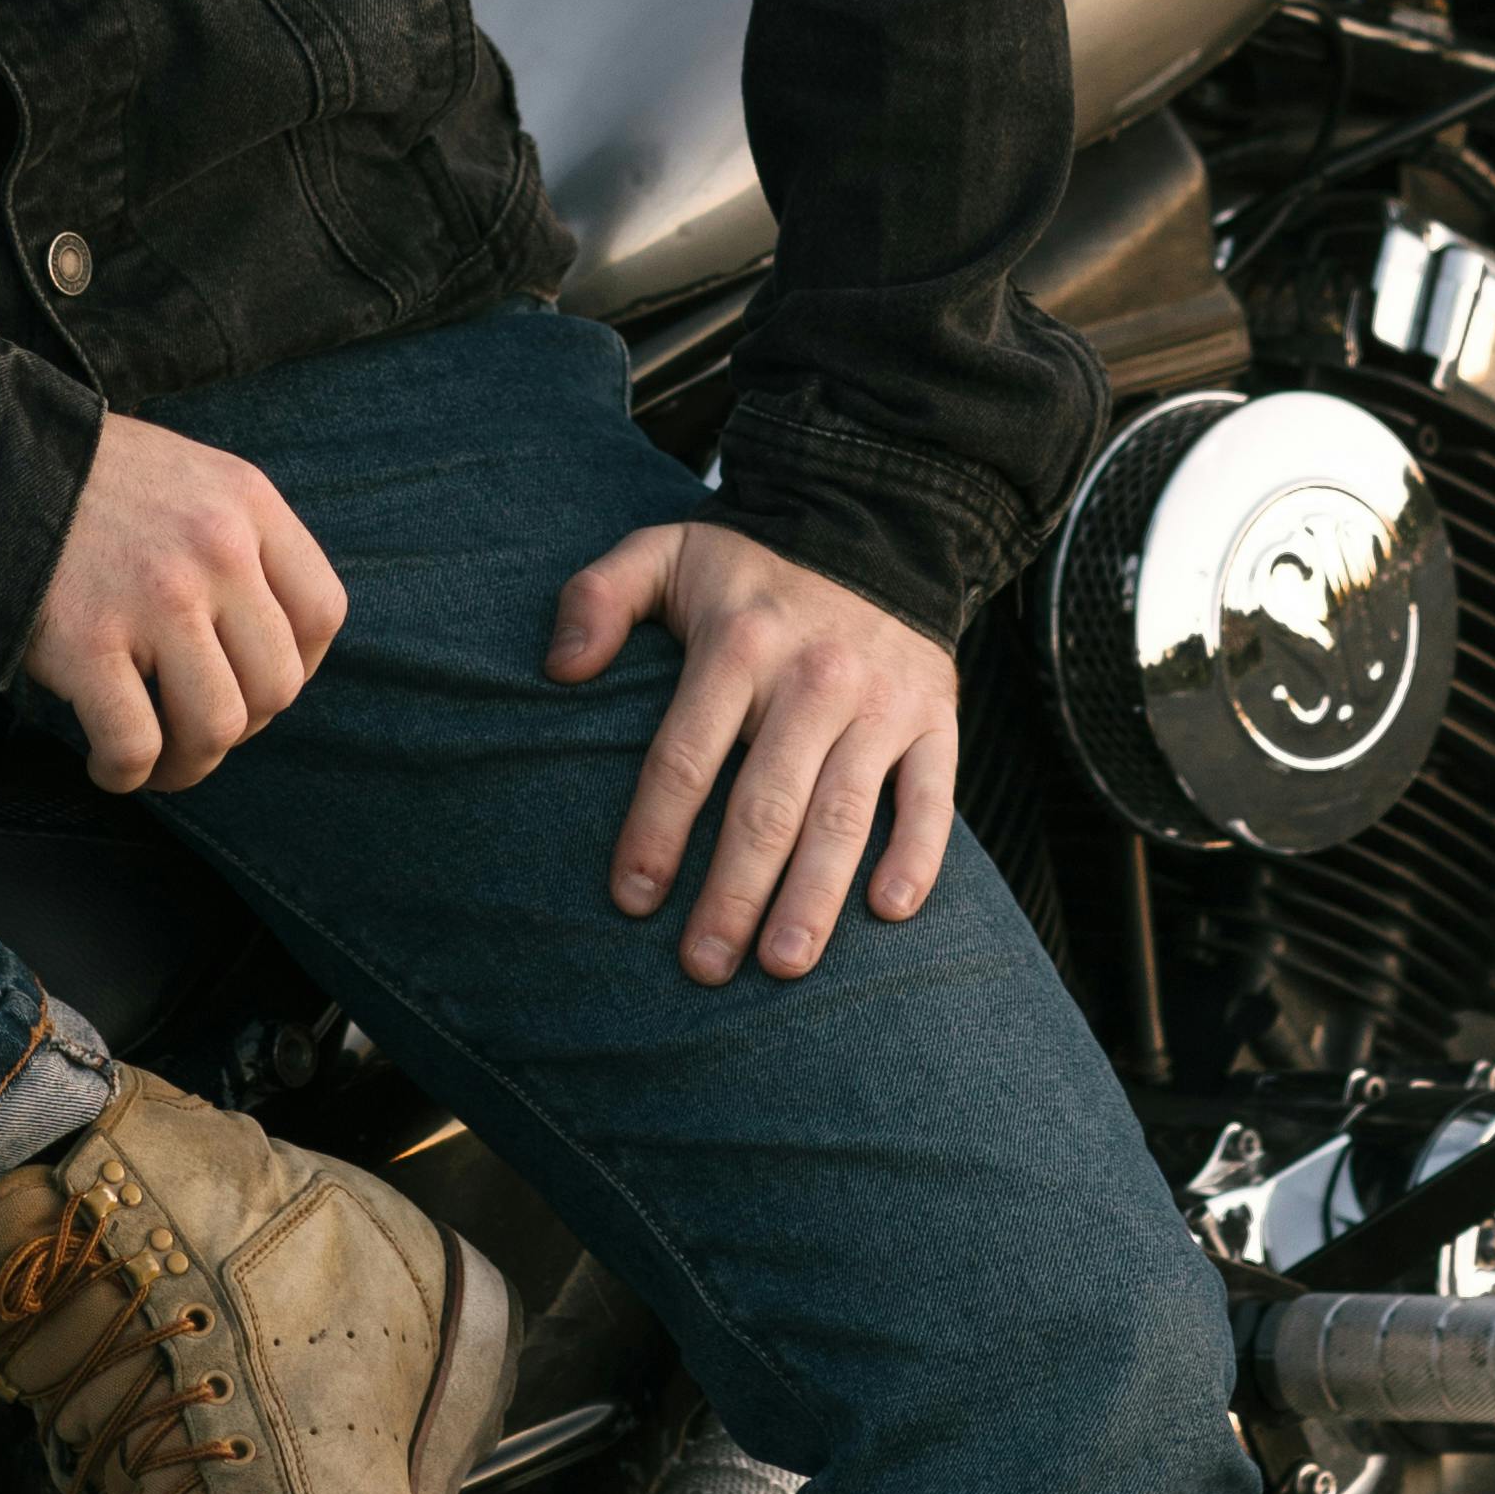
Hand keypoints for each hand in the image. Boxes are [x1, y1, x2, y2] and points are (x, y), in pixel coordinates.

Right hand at [26, 411, 346, 798]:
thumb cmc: (90, 482)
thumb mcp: (190, 477)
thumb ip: (237, 539)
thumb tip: (260, 641)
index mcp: (247, 503)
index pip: (322, 613)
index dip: (298, 667)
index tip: (257, 683)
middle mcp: (215, 550)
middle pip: (277, 683)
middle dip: (242, 726)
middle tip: (197, 726)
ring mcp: (155, 598)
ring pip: (217, 726)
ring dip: (191, 764)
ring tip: (158, 759)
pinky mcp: (88, 643)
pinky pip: (135, 744)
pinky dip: (125, 773)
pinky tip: (108, 764)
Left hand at [545, 514, 960, 982]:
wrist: (879, 527)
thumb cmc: (752, 569)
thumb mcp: (666, 552)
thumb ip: (598, 595)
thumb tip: (560, 667)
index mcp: (739, 644)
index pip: (687, 755)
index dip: (656, 833)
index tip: (632, 901)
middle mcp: (813, 678)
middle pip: (766, 805)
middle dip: (732, 893)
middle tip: (702, 966)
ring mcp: (880, 703)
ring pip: (843, 814)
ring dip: (813, 896)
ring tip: (782, 965)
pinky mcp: (934, 720)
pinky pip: (929, 797)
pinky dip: (916, 854)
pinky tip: (888, 912)